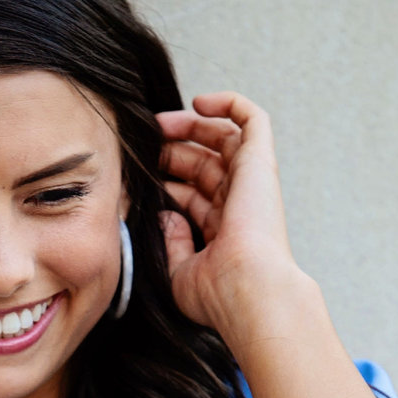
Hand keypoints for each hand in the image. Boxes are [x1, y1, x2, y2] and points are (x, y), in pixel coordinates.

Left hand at [155, 90, 302, 342]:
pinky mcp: (259, 163)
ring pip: (224, 137)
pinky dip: (229, 103)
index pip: (194, 194)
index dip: (167, 179)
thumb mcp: (180, 272)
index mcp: (224, 231)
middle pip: (205, 163)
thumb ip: (172, 243)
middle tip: (144, 144)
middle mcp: (240, 204)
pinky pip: (252, 119)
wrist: (247, 291)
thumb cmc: (218, 294)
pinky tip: (198, 103)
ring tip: (159, 123)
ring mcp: (251, 182)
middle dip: (172, 149)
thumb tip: (166, 215)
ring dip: (191, 125)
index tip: (138, 174)